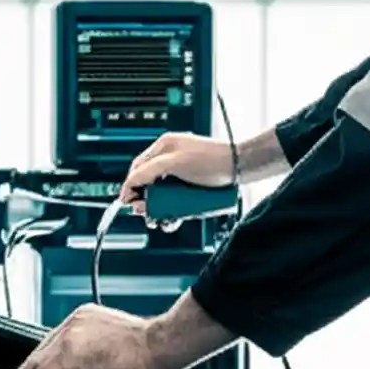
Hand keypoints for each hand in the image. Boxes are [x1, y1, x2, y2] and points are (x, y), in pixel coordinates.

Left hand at [0, 303, 173, 368]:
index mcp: (83, 321)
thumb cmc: (150, 354)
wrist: (161, 345)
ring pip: (35, 365)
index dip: (39, 367)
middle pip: (38, 354)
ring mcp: (68, 336)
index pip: (52, 347)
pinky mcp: (68, 352)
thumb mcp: (113, 360)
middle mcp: (72, 324)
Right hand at [118, 133, 234, 219]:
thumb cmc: (212, 160)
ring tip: (162, 221)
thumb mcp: (173, 163)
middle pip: (148, 184)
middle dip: (146, 202)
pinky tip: (173, 220)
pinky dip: (172, 211)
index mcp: (163, 147)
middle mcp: (170, 159)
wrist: (241, 167)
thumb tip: (129, 184)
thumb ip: (148, 171)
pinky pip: (176, 200)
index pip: (138, 168)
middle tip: (147, 214)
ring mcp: (182, 173)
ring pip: (162, 195)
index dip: (130, 186)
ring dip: (159, 210)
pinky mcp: (192, 185)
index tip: (128, 203)